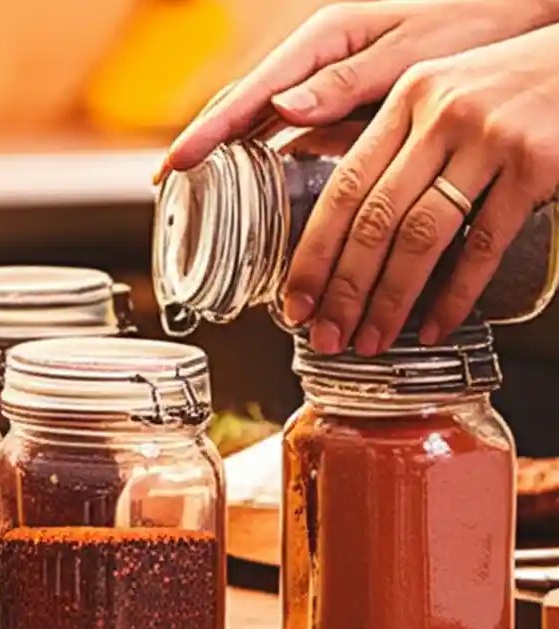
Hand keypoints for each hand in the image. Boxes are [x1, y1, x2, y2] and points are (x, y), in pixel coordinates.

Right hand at [159, 0, 558, 177]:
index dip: (208, 131)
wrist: (516, 13)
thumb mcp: (413, 53)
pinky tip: (247, 175)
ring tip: (190, 184)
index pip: (250, 92)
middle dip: (200, 142)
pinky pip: (287, 123)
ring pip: (258, 115)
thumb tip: (284, 108)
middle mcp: (316, 56)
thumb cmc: (474, 23)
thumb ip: (348, 81)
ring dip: (223, 149)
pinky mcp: (338, 93)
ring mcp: (324, 74)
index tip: (175, 163)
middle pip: (241, 102)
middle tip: (164, 181)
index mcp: (325, 39)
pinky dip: (260, 149)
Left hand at [289, 24, 558, 354]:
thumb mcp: (440, 92)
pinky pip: (485, 245)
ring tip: (372, 339)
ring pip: (422, 236)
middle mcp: (441, 116)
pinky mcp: (538, 164)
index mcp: (407, 100)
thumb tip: (335, 212)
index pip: (344, 188)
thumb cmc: (508, 86)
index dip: (314, 252)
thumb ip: (390, 141)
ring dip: (390, 300)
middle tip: (326, 334)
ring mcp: (490, 140)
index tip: (295, 301)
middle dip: (344, 289)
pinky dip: (455, 294)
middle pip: (375, 219)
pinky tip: (435, 325)